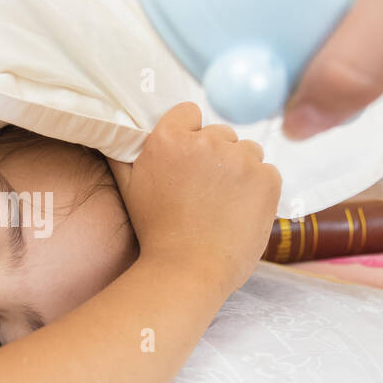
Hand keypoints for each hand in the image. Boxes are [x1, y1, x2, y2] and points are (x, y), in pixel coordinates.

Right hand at [109, 102, 281, 291]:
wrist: (188, 270)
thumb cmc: (156, 232)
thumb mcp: (129, 187)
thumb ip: (122, 154)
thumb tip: (115, 133)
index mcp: (170, 138)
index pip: (189, 113)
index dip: (189, 136)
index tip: (187, 161)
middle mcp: (207, 141)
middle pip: (221, 133)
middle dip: (215, 156)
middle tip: (204, 191)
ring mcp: (241, 159)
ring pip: (247, 151)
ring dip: (239, 170)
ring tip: (223, 203)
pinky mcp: (267, 178)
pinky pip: (267, 172)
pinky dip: (258, 189)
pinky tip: (240, 211)